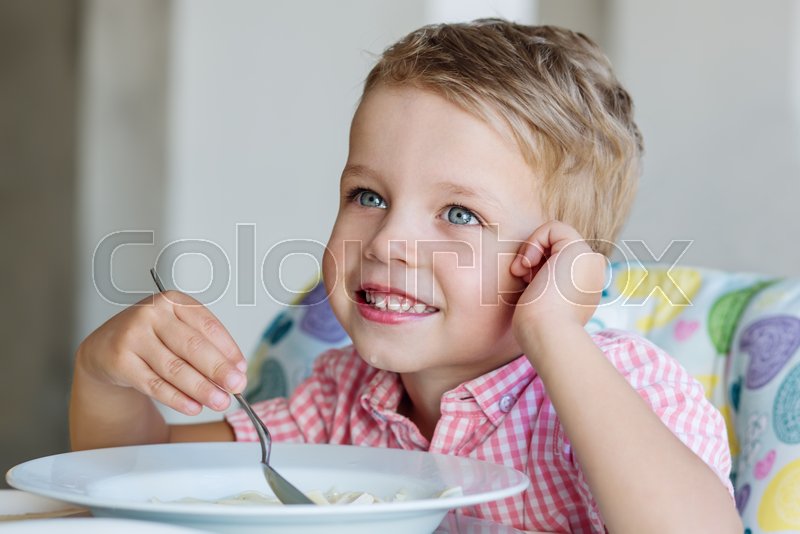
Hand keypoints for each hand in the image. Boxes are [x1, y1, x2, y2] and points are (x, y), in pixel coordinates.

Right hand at [75, 291, 246, 414]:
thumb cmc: (151, 336)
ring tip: (219, 401)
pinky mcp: (120, 361)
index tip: (242, 369)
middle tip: (236, 386)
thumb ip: (207, 346)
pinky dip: (178, 399)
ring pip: (175, 368)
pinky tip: (194, 406)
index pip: (208, 326)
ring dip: (201, 389)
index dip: (229, 350)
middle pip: (193, 346)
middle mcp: (151, 313)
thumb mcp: (178, 330)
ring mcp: (133, 336)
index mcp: (173, 301)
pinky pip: (155, 385)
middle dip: (219, 370)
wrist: (105, 347)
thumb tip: (236, 370)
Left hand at [509, 220, 605, 348]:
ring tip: (523, 274)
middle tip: (524, 279)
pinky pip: (553, 227)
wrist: (548, 335)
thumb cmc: (537, 329)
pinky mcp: (578, 249)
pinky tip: (527, 265)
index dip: (538, 268)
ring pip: (555, 235)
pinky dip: (534, 241)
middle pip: (556, 247)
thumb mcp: (542, 307)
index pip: (558, 263)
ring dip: (532, 250)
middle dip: (535, 258)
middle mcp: (592, 272)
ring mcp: (588, 259)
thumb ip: (544, 290)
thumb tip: (533, 279)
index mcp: (585, 286)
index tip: (527, 286)